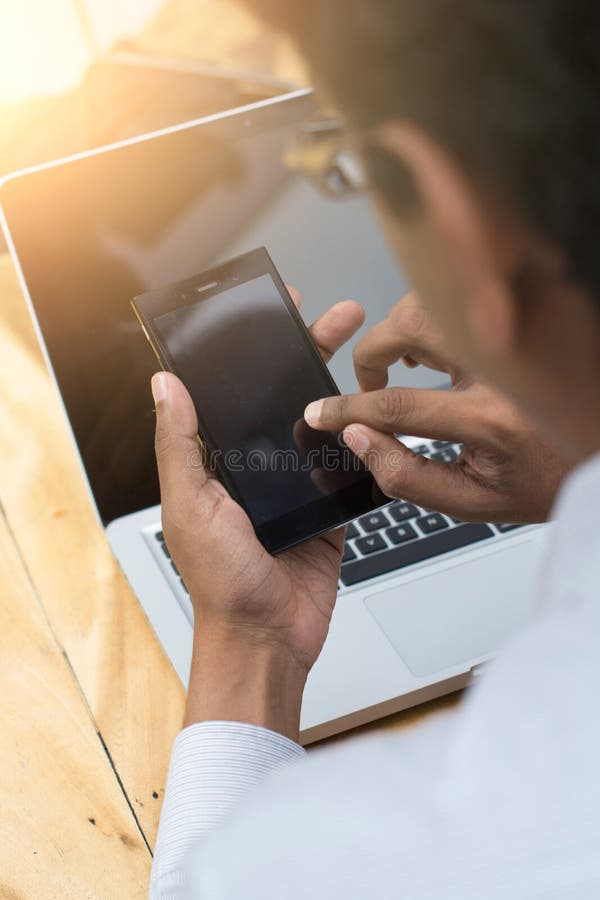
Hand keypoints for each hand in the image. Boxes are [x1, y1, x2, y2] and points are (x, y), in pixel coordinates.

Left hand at [152, 294, 364, 740]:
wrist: (267, 638)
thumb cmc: (219, 581)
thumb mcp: (189, 505)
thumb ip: (180, 444)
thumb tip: (165, 384)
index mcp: (217, 461)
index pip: (235, 389)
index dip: (255, 349)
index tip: (277, 311)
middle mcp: (255, 466)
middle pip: (285, 395)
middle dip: (312, 351)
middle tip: (341, 317)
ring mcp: (295, 485)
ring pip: (321, 424)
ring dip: (344, 388)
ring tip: (369, 353)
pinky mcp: (327, 506)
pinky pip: (348, 466)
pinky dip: (363, 441)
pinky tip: (381, 411)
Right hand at [304, 293, 568, 522]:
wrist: (597, 455)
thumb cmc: (543, 481)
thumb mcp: (473, 503)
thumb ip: (407, 477)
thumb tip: (357, 438)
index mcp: (491, 421)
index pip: (398, 407)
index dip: (348, 409)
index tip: (321, 413)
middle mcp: (502, 371)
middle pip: (413, 326)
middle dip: (372, 352)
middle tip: (367, 385)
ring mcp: (512, 342)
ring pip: (435, 302)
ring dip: (402, 330)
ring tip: (402, 367)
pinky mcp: (520, 326)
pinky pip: (461, 303)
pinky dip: (433, 319)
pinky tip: (433, 352)